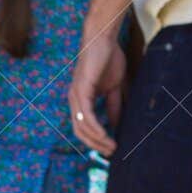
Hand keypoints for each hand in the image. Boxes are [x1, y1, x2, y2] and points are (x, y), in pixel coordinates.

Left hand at [69, 29, 124, 155]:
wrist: (103, 39)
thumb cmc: (108, 59)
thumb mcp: (114, 88)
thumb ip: (114, 105)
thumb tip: (117, 125)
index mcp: (81, 100)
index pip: (85, 127)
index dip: (96, 141)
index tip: (111, 150)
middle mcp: (74, 101)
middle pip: (80, 132)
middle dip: (96, 146)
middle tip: (112, 154)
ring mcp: (76, 96)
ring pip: (82, 127)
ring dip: (97, 141)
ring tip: (112, 148)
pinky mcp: (81, 91)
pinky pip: (86, 116)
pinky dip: (95, 128)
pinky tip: (105, 136)